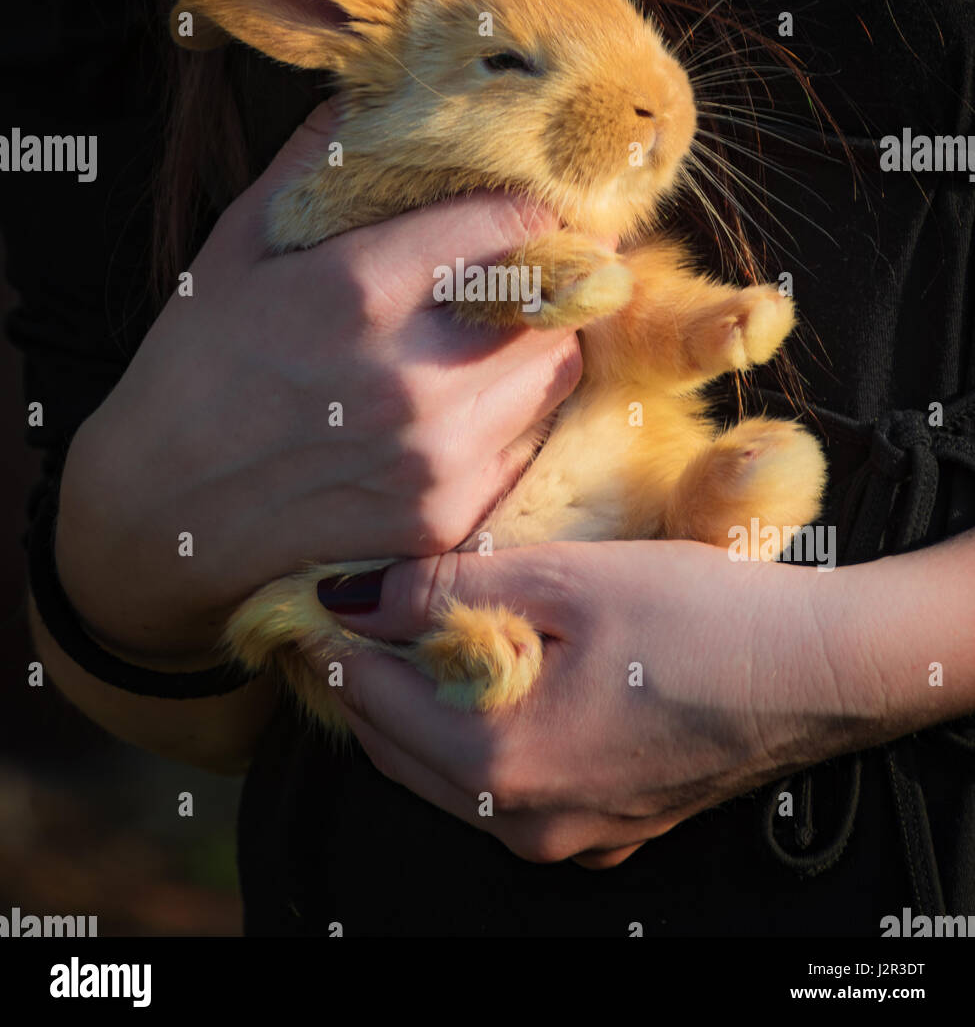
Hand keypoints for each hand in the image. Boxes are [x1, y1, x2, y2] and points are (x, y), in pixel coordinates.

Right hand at [55, 101, 581, 664]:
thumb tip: (374, 89)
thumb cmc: (194, 367)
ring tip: (485, 335)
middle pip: (556, 300)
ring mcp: (437, 457)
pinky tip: (460, 404)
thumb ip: (319, 163)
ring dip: (536, 343)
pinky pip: (529, 442)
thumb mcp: (238, 245)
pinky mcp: (446, 518)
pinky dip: (512, 413)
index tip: (536, 205)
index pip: (515, 224)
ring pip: (556, 373)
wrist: (157, 514)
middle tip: (520, 269)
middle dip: (547, 274)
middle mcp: (412, 377)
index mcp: (358, 291)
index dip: (536, 206)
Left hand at [311, 539, 920, 868]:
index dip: (331, 644)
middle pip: (397, 750)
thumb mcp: (563, 580)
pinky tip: (490, 677)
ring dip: (415, 710)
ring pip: (447, 775)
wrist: (814, 673)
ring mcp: (565, 835)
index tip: (307, 598)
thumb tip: (349, 596)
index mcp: (499, 761)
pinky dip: (473, 736)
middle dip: (364, 682)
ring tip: (411, 634)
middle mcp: (523, 820)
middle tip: (352, 611)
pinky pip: (504, 790)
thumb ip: (446, 590)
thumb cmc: (697, 618)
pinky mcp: (602, 829)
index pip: (369, 703)